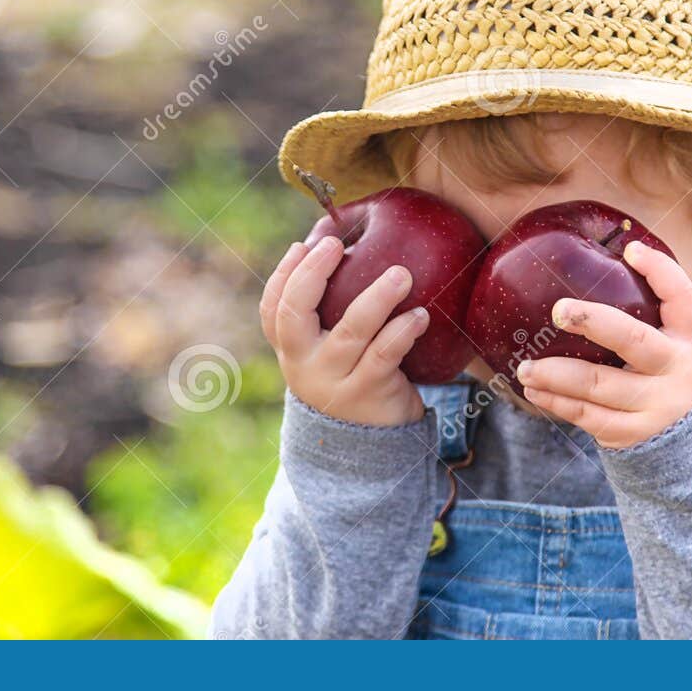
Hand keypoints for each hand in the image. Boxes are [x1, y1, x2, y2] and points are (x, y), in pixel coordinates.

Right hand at [260, 236, 428, 426]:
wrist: (368, 448)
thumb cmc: (353, 377)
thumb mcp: (330, 352)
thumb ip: (330, 313)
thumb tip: (346, 242)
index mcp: (292, 349)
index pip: (272, 309)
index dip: (283, 274)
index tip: (304, 244)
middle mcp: (304, 364)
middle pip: (294, 314)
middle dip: (311, 275)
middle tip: (334, 245)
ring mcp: (334, 381)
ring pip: (351, 333)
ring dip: (377, 299)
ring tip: (401, 275)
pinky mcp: (368, 394)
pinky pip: (385, 356)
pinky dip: (403, 332)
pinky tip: (419, 315)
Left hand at [515, 241, 691, 448]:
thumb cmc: (667, 365)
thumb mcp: (673, 335)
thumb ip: (645, 304)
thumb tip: (596, 255)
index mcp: (689, 335)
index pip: (682, 296)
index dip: (660, 271)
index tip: (631, 250)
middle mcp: (677, 368)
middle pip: (635, 341)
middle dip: (594, 322)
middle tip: (558, 311)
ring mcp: (657, 403)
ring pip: (599, 386)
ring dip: (556, 374)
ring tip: (525, 367)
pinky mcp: (634, 431)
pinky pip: (588, 417)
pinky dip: (556, 403)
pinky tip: (534, 390)